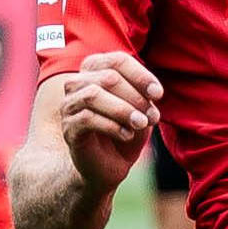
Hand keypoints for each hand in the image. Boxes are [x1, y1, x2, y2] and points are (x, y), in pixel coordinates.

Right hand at [51, 52, 161, 193]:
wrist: (107, 167)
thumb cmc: (126, 133)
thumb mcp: (141, 110)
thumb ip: (144, 96)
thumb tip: (152, 92)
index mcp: (95, 72)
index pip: (117, 60)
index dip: (141, 75)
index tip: (158, 94)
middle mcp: (77, 84)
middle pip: (108, 77)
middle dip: (136, 97)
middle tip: (152, 117)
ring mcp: (69, 106)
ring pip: (93, 95)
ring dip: (124, 110)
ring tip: (141, 124)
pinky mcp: (69, 128)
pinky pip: (88, 118)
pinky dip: (113, 126)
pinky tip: (127, 135)